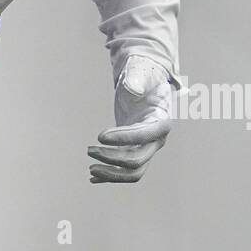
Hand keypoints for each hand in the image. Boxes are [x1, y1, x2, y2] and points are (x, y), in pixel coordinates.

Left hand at [88, 57, 172, 183]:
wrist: (145, 83)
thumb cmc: (143, 75)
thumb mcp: (140, 72)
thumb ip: (137, 78)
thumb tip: (131, 88)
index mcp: (162, 120)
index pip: (146, 135)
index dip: (124, 138)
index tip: (100, 136)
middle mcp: (157, 139)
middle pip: (138, 159)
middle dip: (112, 158)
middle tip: (89, 150)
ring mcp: (146, 147)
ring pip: (133, 171)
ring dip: (112, 173)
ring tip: (90, 168)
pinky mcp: (135, 150)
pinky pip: (125, 170)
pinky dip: (110, 176)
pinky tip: (93, 178)